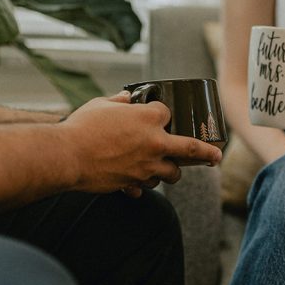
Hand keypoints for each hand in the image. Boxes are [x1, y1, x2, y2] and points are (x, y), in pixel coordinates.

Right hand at [59, 92, 221, 195]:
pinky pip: (146, 187)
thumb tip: (126, 98)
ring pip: (172, 174)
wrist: (67, 156)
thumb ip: (118, 101)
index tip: (158, 115)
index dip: (162, 114)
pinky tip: (136, 183)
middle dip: (207, 153)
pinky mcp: (134, 183)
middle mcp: (155, 143)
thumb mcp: (101, 105)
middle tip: (216, 156)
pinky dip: (143, 185)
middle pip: (191, 149)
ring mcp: (147, 166)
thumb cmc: (81, 127)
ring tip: (170, 170)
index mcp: (149, 118)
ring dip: (171, 172)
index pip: (167, 114)